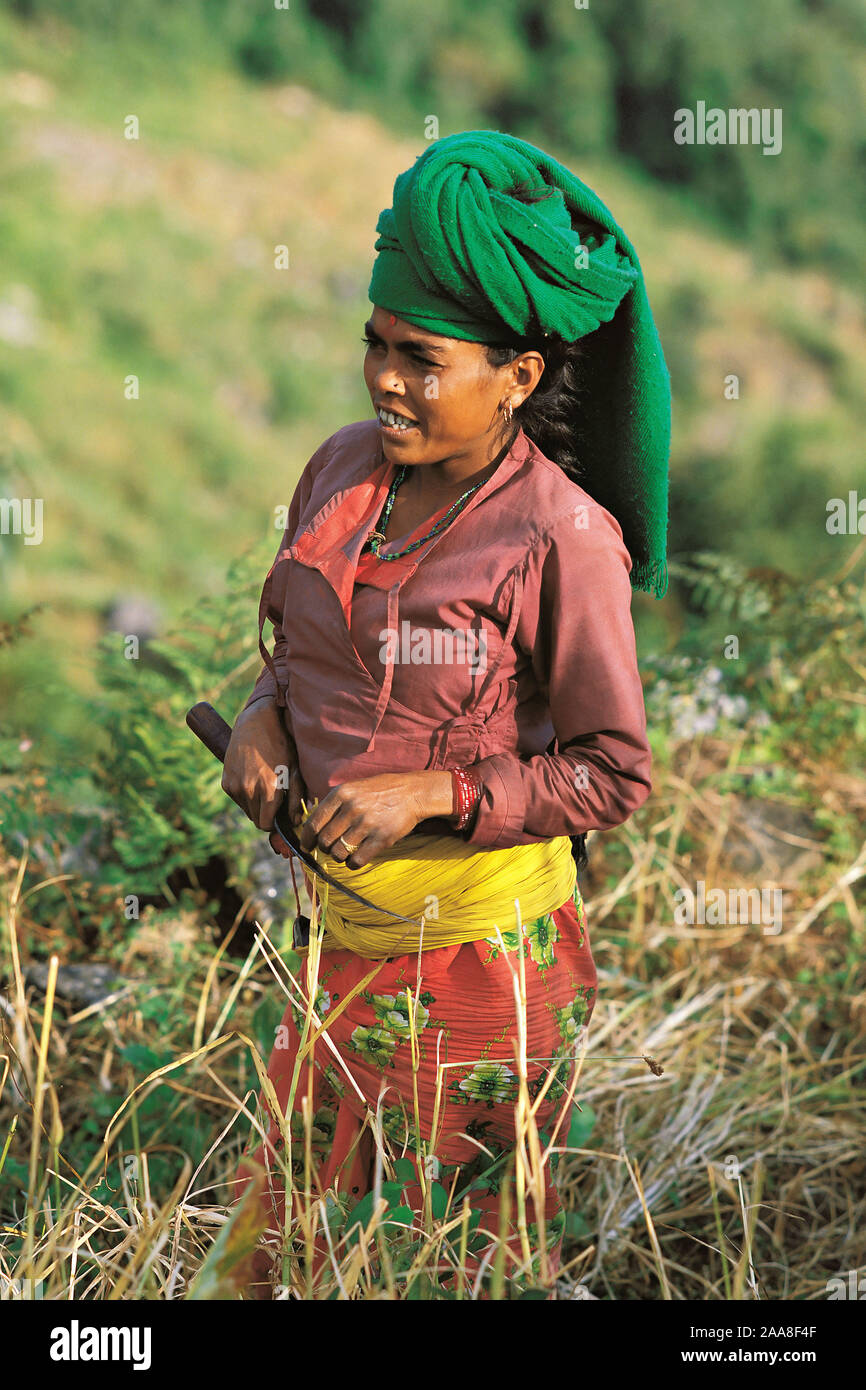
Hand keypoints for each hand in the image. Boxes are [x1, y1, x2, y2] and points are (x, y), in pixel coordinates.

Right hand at [221, 696, 307, 839]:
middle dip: (266, 814)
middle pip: (256, 820)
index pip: (266, 825)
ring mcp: (235, 786)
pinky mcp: (226, 782)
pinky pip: (237, 799)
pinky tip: (253, 778)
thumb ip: (296, 799)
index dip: (274, 823)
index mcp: (268, 789)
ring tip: (264, 785)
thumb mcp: (294, 770)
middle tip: (274, 798)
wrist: (256, 724)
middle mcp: (248, 789)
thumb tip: (295, 821)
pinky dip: (245, 795)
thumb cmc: (281, 746)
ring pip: (246, 810)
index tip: (279, 815)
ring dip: (255, 805)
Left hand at [295, 770, 453, 869]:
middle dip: (324, 849)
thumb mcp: (354, 787)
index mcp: (341, 794)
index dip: (306, 839)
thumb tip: (312, 826)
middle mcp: (352, 808)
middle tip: (329, 848)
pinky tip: (354, 860)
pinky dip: (352, 865)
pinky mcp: (381, 838)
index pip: (314, 823)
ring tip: (343, 853)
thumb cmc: (380, 790)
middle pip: (324, 840)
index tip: (306, 847)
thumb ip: (334, 803)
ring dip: (338, 857)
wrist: (412, 793)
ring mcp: (367, 824)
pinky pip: (357, 861)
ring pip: (338, 852)